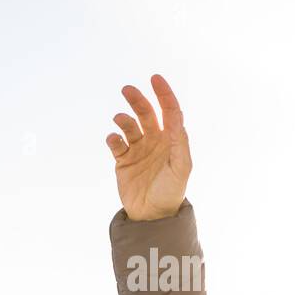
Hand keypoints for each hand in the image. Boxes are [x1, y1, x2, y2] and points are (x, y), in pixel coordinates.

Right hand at [106, 74, 191, 221]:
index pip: (169, 111)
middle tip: (127, 89)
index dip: (163, 93)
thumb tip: (176, 118)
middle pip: (146, 113)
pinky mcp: (123, 160)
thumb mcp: (181, 167)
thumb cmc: (171, 192)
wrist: (153, 216)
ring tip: (120, 120)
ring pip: (129, 126)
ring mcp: (138, 149)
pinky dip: (113, 138)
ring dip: (124, 119)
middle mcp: (155, 140)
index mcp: (172, 140)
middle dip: (138, 100)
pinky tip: (113, 140)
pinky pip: (116, 143)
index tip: (155, 78)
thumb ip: (180, 142)